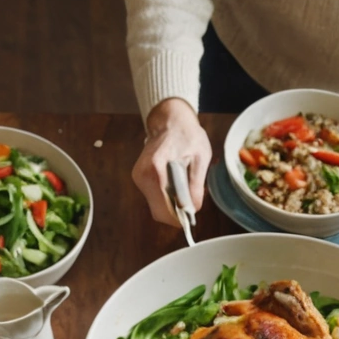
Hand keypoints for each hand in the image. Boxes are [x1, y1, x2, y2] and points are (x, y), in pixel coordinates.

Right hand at [131, 98, 208, 227]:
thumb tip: (193, 210)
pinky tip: (175, 186)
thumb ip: (195, 186)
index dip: (179, 217)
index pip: (164, 206)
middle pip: (158, 211)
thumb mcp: (200, 158)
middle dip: (176, 213)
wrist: (171, 121)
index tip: (191, 216)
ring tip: (184, 191)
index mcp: (156, 167)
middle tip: (191, 205)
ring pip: (155, 207)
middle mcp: (142, 174)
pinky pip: (153, 199)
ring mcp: (138, 177)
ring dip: (171, 206)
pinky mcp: (138, 178)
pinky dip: (166, 199)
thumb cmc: (188, 136)